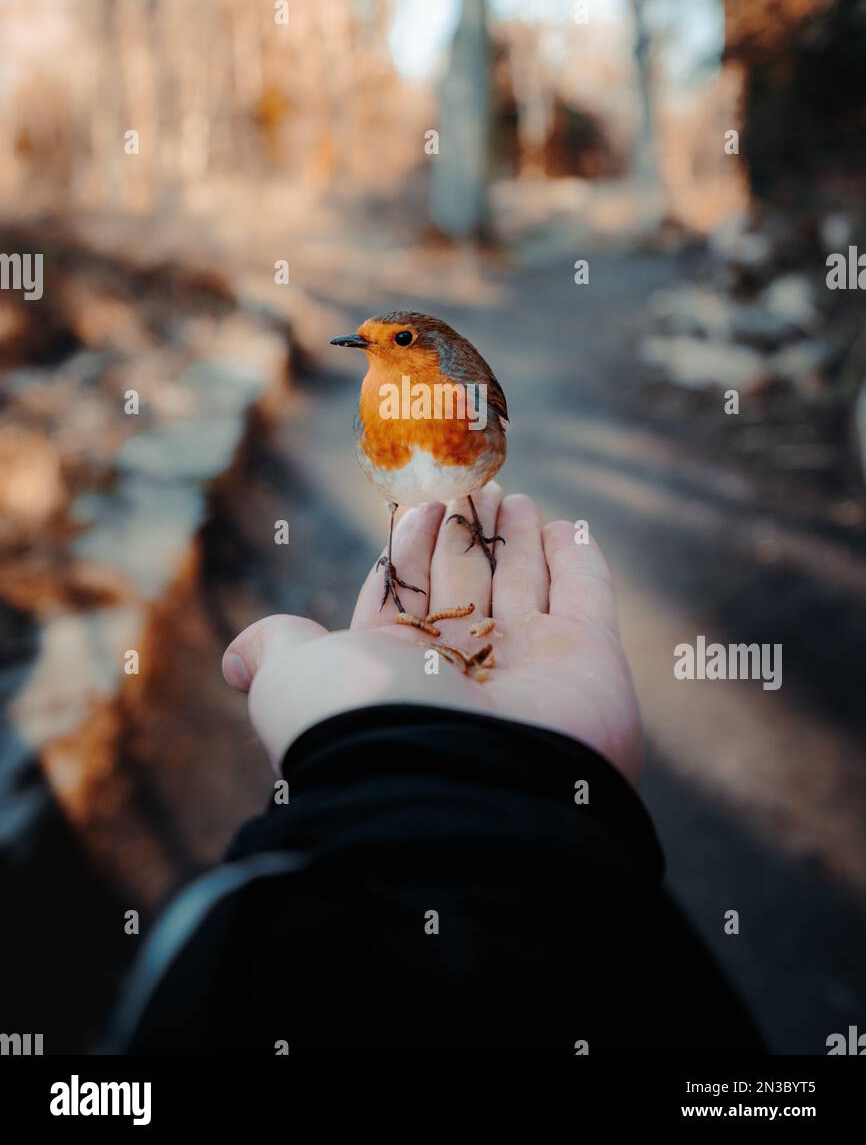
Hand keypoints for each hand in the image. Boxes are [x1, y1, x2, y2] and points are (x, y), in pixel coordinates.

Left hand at [222, 484, 641, 785]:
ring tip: (512, 492)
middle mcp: (466, 676)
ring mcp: (533, 670)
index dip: (408, 551)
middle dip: (465, 536)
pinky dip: (578, 561)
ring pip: (524, 586)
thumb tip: (237, 657)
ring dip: (518, 539)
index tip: (416, 504)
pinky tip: (565, 526)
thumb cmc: (368, 726)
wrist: (463, 787)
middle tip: (472, 484)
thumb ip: (277, 651)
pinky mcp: (593, 665)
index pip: (403, 599)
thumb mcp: (295, 681)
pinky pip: (586, 598)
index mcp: (398, 677)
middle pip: (466, 586)